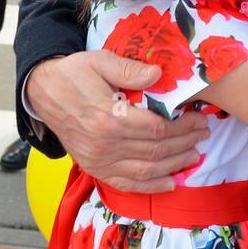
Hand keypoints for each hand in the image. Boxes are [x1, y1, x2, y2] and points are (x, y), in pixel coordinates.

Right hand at [27, 52, 209, 191]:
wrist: (43, 92)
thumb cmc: (75, 74)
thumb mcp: (100, 61)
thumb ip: (130, 69)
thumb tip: (159, 74)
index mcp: (108, 117)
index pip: (157, 129)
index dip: (183, 127)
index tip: (199, 119)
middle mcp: (104, 144)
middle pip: (156, 150)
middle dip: (185, 143)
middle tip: (204, 134)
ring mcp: (98, 160)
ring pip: (146, 170)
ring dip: (175, 165)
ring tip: (195, 155)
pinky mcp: (94, 168)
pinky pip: (126, 183)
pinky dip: (151, 186)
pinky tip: (170, 182)